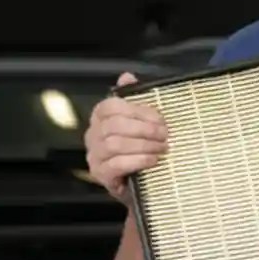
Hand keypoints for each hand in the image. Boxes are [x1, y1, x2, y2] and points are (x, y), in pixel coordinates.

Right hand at [84, 72, 167, 206]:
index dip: (138, 111)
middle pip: (114, 125)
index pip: (111, 106)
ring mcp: (94, 156)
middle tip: (166, 135)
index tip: (160, 118)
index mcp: (101, 118)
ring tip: (163, 148)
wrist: (142, 183)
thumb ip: (135, 99)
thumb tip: (127, 77)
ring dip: (143, 145)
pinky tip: (153, 160)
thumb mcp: (141, 123)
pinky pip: (116, 164)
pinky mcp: (100, 175)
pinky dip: (138, 160)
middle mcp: (92, 135)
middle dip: (144, 129)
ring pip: (114, 144)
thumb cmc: (140, 148)